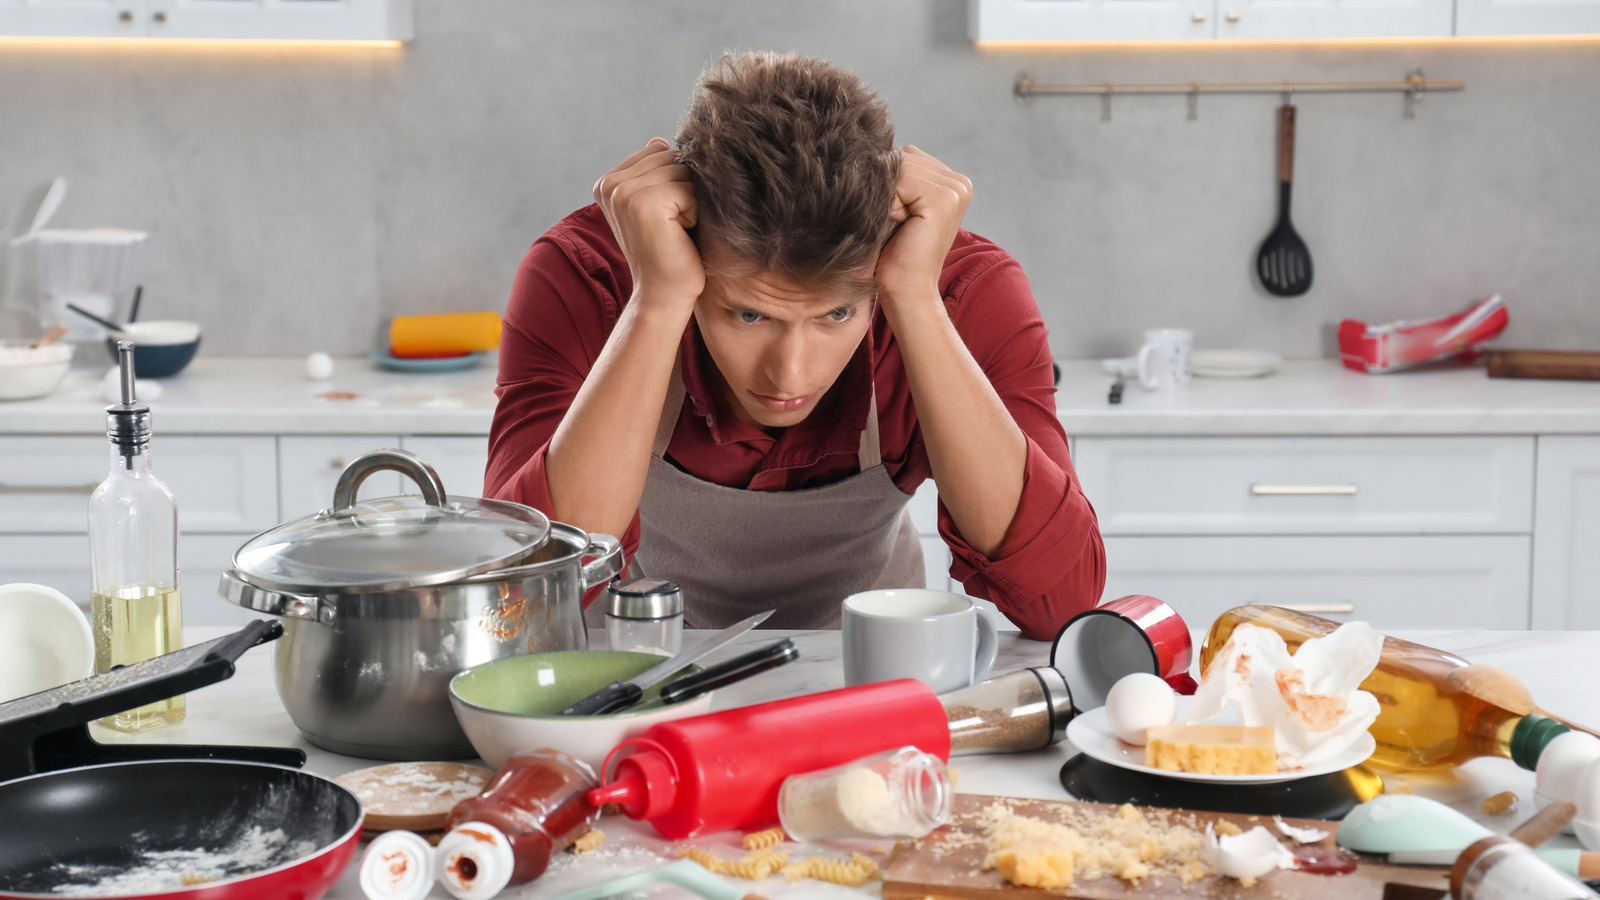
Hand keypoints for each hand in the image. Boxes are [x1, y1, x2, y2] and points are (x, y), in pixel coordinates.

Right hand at [593, 139, 703, 310]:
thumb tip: (659, 139)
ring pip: (683, 170)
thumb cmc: (669, 253)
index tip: (664, 217)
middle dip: (685, 189)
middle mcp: (610, 184)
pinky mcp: (643, 202)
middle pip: (673, 157)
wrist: (663, 296)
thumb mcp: (658, 208)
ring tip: (676, 230)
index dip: (675, 182)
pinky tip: (680, 235)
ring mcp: (624, 192)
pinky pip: (689, 189)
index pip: (659, 152)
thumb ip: (655, 173)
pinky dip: (695, 213)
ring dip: (691, 201)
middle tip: (673, 227)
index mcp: (608, 182)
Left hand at [874, 146, 972, 308]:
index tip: (893, 218)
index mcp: (952, 183)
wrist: (905, 293)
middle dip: (885, 188)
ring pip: (898, 167)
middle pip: (902, 157)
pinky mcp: (945, 198)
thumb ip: (896, 176)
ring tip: (895, 226)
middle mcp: (960, 183)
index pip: (906, 157)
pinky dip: (887, 202)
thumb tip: (872, 145)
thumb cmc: (894, 255)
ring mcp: (956, 189)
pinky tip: (896, 225)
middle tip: (894, 225)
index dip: (887, 184)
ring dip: (885, 196)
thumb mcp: (896, 207)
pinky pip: (898, 179)